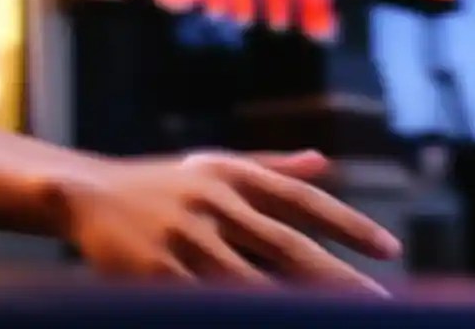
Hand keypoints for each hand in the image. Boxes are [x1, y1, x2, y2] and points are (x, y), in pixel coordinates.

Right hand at [56, 150, 398, 293]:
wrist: (84, 193)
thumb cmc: (157, 183)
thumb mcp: (210, 166)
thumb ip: (269, 167)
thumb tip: (323, 162)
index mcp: (231, 175)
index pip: (303, 201)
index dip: (350, 225)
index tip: (391, 250)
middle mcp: (214, 202)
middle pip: (290, 247)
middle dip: (339, 279)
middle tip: (382, 304)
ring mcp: (185, 238)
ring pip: (252, 284)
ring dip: (294, 308)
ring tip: (333, 322)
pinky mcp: (157, 271)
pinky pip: (206, 303)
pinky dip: (235, 314)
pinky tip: (260, 324)